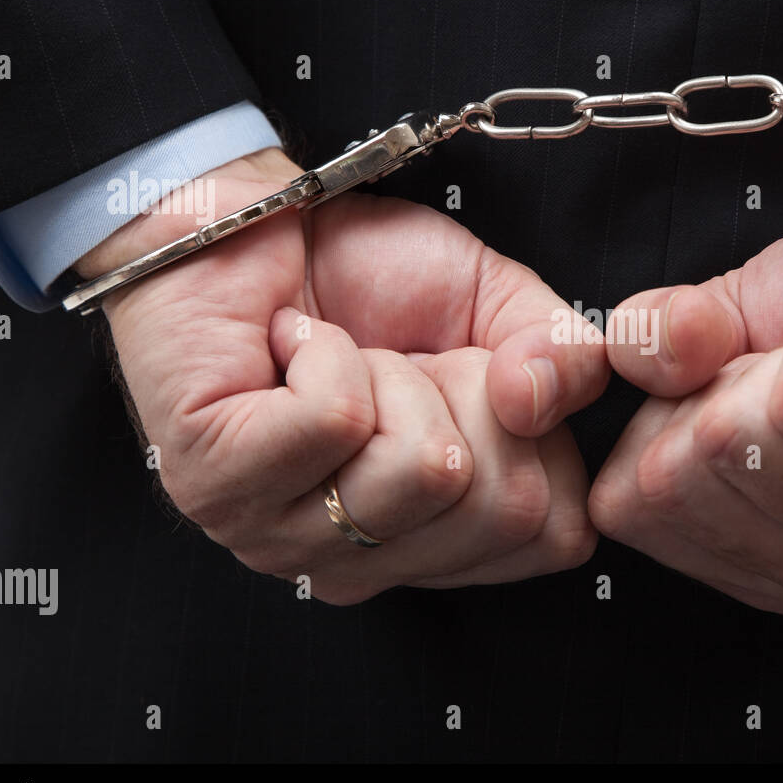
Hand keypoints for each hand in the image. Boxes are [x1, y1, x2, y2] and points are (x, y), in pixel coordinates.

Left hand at [78, 148, 608, 602]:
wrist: (252, 216)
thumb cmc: (370, 273)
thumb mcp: (501, 309)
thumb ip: (565, 361)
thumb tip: (536, 402)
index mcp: (433, 543)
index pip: (553, 537)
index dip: (536, 436)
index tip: (468, 382)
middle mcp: (362, 566)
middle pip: (504, 508)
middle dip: (467, 397)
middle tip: (398, 368)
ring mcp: (283, 539)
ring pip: (423, 468)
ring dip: (391, 377)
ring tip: (341, 361)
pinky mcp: (217, 481)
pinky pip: (334, 420)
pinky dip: (324, 352)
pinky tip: (289, 349)